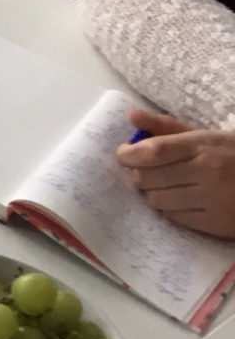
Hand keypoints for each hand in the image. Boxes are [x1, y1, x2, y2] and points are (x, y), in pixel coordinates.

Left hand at [115, 109, 234, 238]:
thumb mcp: (208, 135)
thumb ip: (168, 127)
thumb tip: (132, 116)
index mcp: (205, 145)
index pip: (154, 151)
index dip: (130, 154)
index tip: (123, 155)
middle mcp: (206, 171)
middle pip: (149, 177)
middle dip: (137, 174)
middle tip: (142, 171)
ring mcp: (211, 199)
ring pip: (157, 200)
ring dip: (151, 193)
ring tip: (160, 185)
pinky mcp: (214, 222)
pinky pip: (174, 217)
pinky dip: (168, 209)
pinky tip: (176, 200)